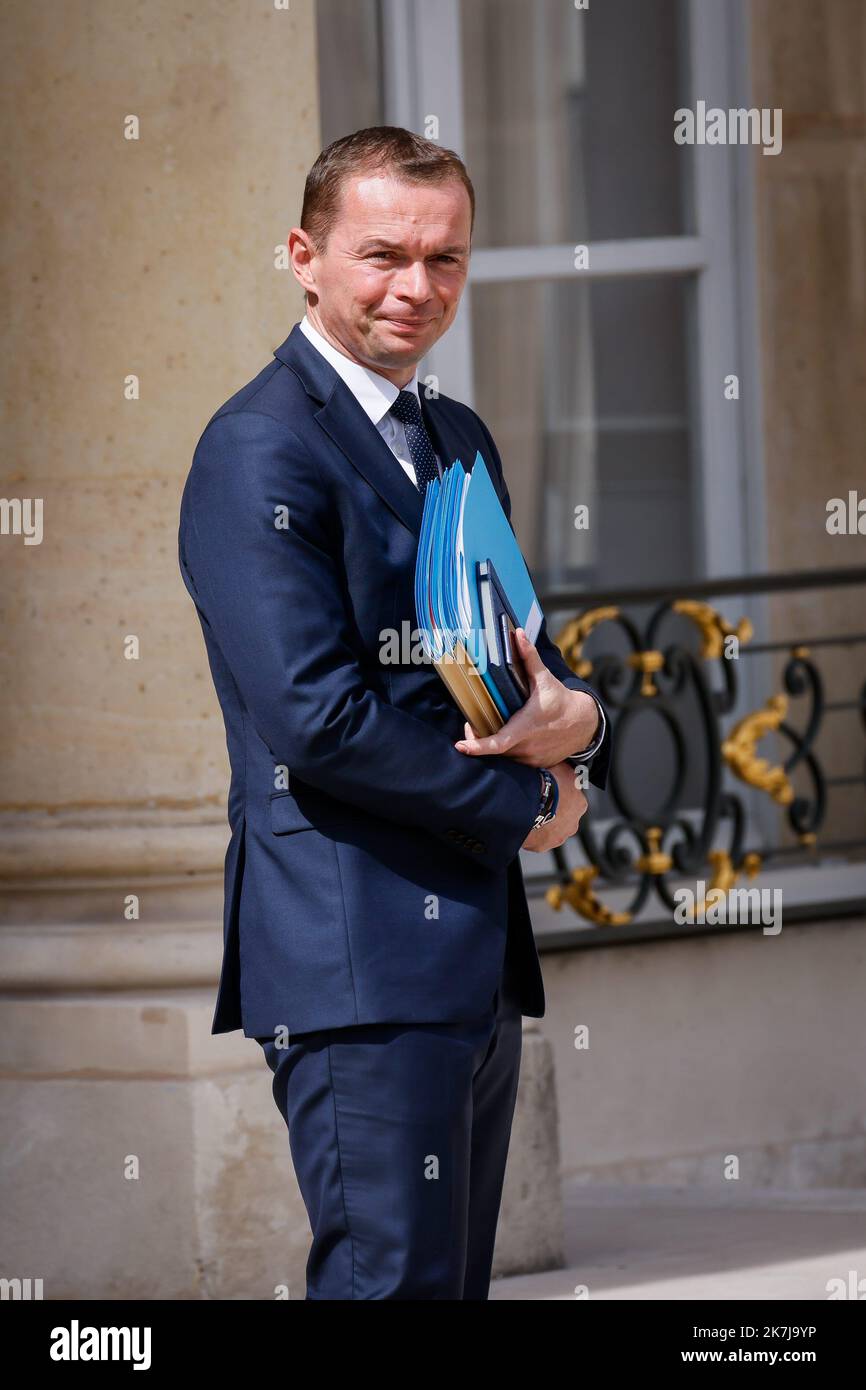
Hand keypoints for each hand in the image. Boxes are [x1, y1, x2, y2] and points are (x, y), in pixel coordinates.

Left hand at [454, 627, 598, 766]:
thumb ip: (529, 657)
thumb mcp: (544, 678)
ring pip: (504, 757)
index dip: (478, 746)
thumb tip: (518, 633)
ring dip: (494, 745)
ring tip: (491, 729)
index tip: (461, 746)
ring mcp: (532, 758)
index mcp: (526, 726)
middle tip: (472, 725)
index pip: (498, 742)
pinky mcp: (536, 765)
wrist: (584, 724)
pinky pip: (515, 761)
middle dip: (479, 738)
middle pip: (494, 748)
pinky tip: (509, 737)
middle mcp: (528, 746)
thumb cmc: (561, 700)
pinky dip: (509, 752)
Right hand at [521, 762, 587, 851]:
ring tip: (531, 812)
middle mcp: (573, 824)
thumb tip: (568, 770)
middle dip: (554, 811)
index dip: (561, 793)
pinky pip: (537, 838)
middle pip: (564, 817)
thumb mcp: (563, 768)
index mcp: (581, 804)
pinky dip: (532, 832)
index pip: (574, 799)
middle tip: (540, 801)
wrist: (528, 801)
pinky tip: (525, 822)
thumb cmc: (546, 784)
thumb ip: (568, 772)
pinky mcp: (542, 846)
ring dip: (544, 822)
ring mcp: (558, 837)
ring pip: (551, 829)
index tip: (551, 790)